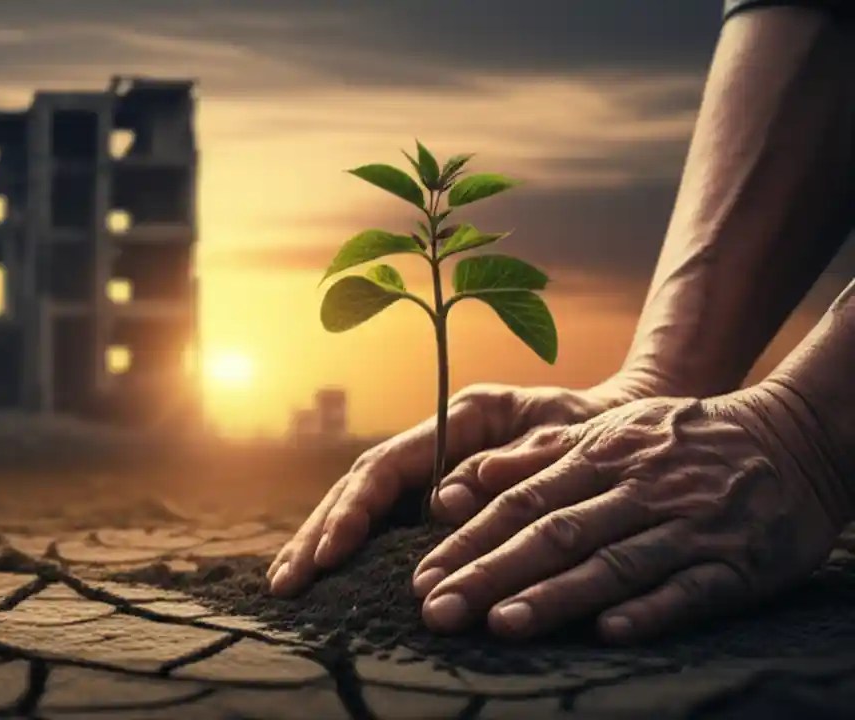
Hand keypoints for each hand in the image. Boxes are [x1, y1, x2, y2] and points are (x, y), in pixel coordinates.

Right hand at [267, 374, 659, 596]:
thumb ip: (507, 464)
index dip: (353, 511)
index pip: (386, 466)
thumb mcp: (561, 437)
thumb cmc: (599, 428)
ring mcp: (431, 467)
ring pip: (362, 503)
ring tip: (286, 584)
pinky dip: (349, 548)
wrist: (627, 425)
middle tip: (285, 583)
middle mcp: (434, 441)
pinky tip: (323, 578)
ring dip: (321, 543)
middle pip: (358, 486)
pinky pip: (384, 521)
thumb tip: (441, 503)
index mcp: (458, 418)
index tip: (330, 555)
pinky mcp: (436, 494)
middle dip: (318, 534)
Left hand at [412, 392, 846, 642]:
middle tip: (438, 611)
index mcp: (600, 457)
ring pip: (612, 563)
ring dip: (556, 595)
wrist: (795, 436)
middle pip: (553, 535)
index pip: (521, 502)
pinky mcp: (738, 563)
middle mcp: (637, 489)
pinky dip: (650, 609)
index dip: (469, 540)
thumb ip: (540, 455)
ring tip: (502, 624)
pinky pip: (690, 590)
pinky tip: (609, 633)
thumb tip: (468, 478)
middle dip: (490, 574)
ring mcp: (688, 526)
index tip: (424, 575)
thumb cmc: (684, 439)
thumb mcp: (611, 430)